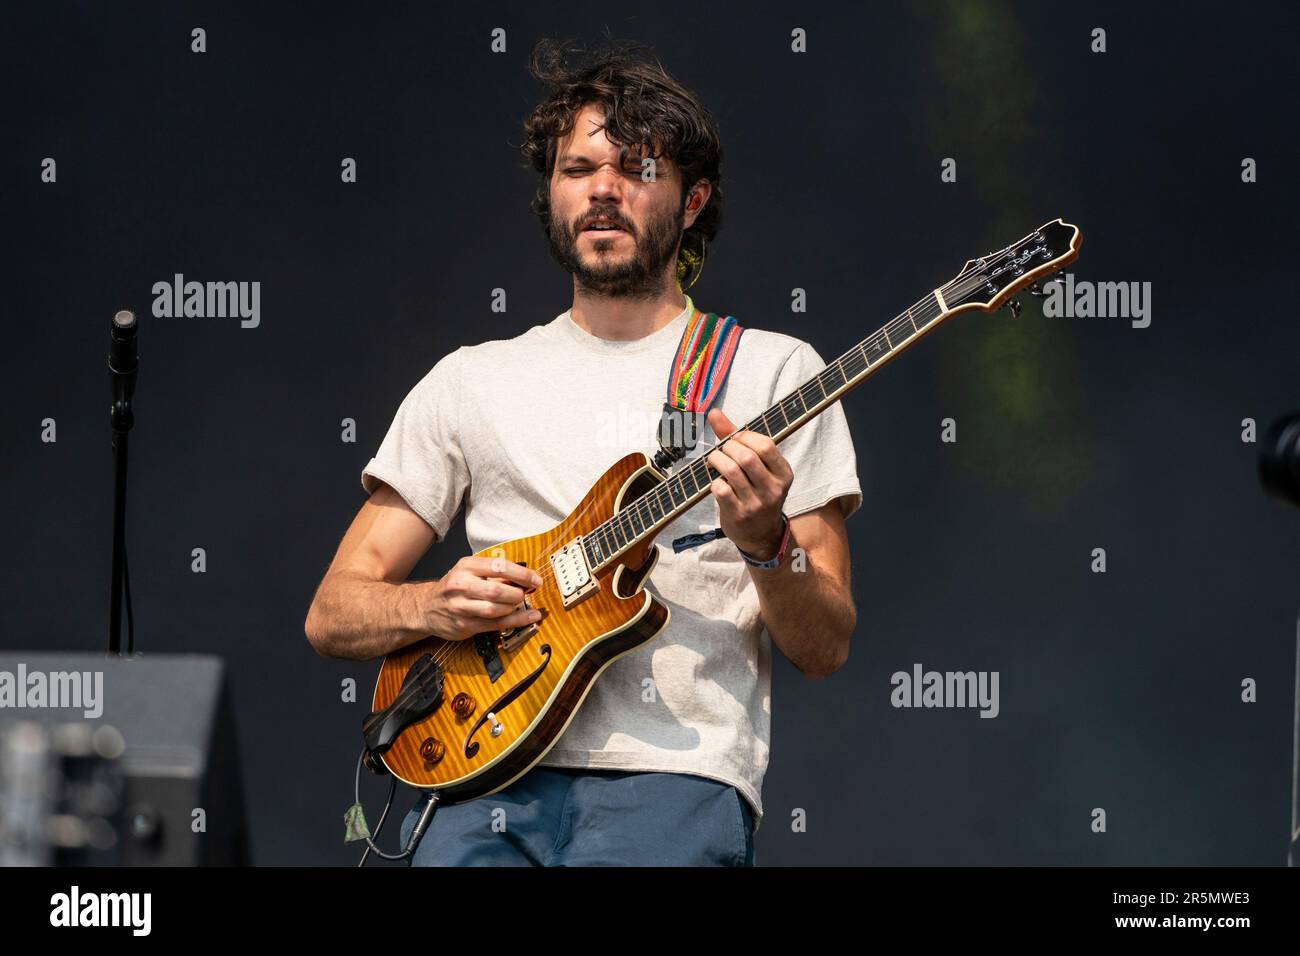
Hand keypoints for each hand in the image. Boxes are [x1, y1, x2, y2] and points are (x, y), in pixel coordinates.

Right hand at [426, 555, 543, 640]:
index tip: (535, 579)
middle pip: (498, 590)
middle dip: (517, 593)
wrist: (425, 608)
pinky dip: (517, 621)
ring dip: (514, 607)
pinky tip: (529, 618)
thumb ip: (493, 574)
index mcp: (466, 567)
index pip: (499, 566)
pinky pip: (496, 624)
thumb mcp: (469, 572)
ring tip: (516, 604)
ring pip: (496, 609)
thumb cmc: (453, 588)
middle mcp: (461, 585)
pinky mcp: (464, 625)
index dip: (522, 573)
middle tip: (524, 593)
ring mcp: (461, 607)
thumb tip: (524, 578)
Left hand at [705, 408, 792, 560]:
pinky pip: (720, 490)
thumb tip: (714, 412)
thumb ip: (738, 439)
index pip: (765, 446)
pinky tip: (716, 482)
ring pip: (731, 471)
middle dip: (728, 447)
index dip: (745, 437)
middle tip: (723, 450)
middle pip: (746, 457)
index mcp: (783, 474)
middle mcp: (773, 489)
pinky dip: (714, 481)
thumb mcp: (760, 468)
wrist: (761, 535)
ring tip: (714, 461)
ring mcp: (756, 503)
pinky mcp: (738, 514)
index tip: (735, 439)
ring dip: (716, 460)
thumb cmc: (758, 492)